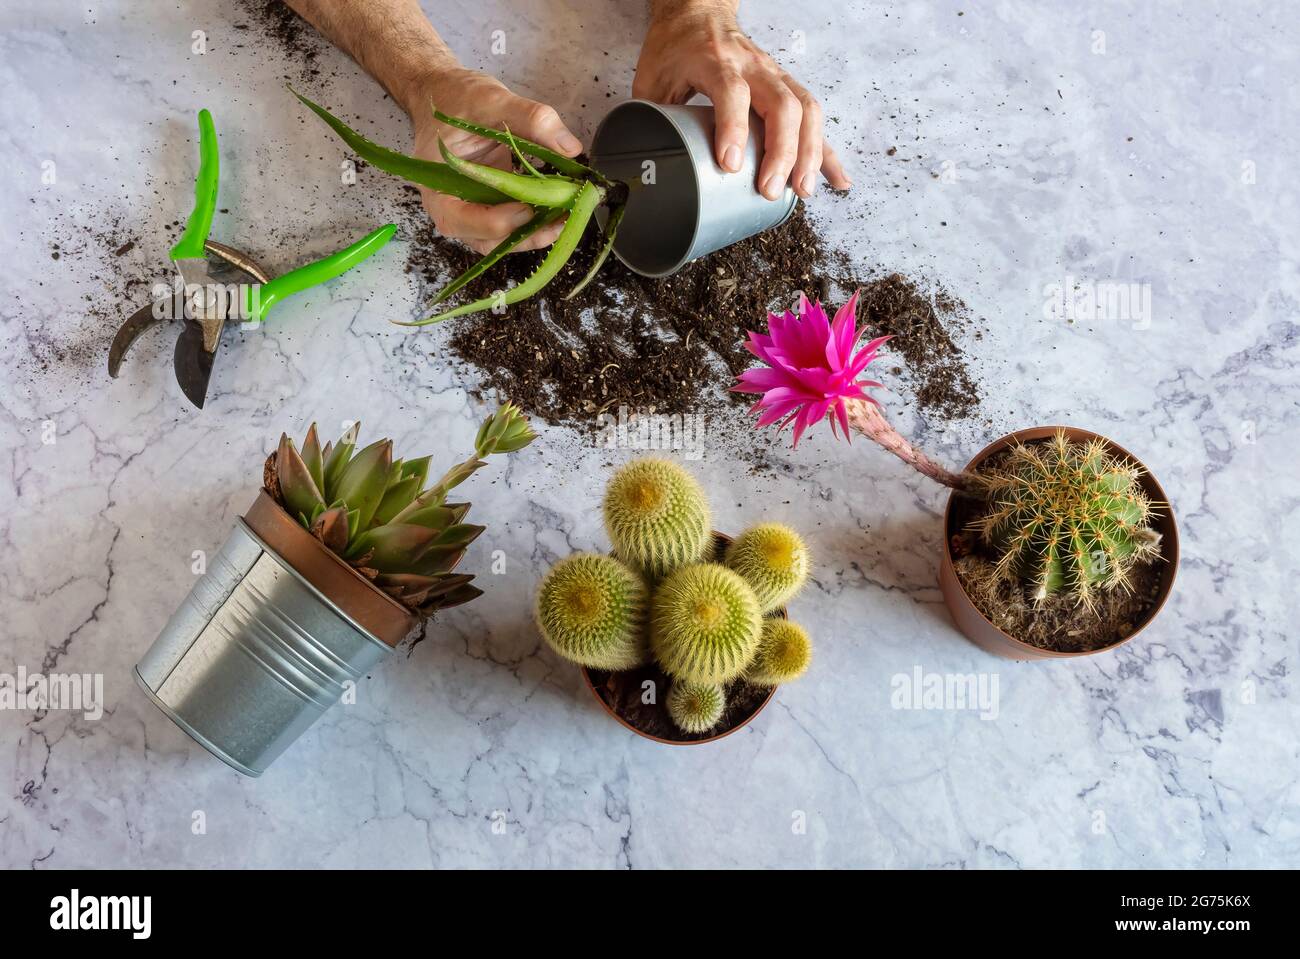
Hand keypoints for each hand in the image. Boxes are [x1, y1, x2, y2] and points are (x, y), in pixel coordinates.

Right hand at [407, 68, 582, 253]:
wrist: (446, 94)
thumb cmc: (457, 98)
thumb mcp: (493, 99)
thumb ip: (531, 119)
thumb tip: (570, 147)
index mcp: (436, 184)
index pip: (458, 219)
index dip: (493, 222)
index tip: (527, 209)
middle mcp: (450, 205)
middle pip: (483, 239)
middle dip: (523, 236)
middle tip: (559, 222)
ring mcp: (471, 209)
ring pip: (501, 239)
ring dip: (535, 233)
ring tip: (567, 216)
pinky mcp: (491, 205)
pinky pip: (512, 224)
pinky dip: (537, 221)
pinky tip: (561, 208)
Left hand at [633, 2, 850, 199]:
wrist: (699, 11)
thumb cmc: (676, 47)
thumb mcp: (653, 78)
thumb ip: (651, 118)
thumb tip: (639, 167)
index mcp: (716, 61)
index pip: (732, 92)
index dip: (733, 128)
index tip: (730, 164)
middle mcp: (753, 66)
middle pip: (782, 105)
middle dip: (781, 151)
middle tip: (769, 188)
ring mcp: (776, 76)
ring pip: (805, 110)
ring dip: (810, 153)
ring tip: (802, 190)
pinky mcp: (787, 88)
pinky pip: (814, 120)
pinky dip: (829, 151)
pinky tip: (838, 180)